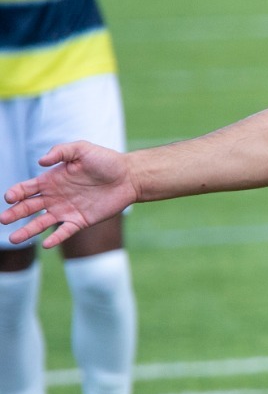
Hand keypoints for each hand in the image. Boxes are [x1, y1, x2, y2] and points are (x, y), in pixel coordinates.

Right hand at [2, 141, 137, 247]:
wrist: (129, 176)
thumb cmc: (106, 160)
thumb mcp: (81, 149)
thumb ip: (60, 151)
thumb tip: (41, 161)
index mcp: (51, 180)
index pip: (26, 189)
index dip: (15, 193)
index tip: (9, 198)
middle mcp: (55, 197)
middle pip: (28, 207)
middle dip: (14, 214)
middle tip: (2, 220)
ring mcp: (66, 210)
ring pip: (41, 222)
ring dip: (27, 230)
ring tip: (13, 239)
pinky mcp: (80, 220)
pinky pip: (64, 231)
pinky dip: (55, 238)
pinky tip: (45, 244)